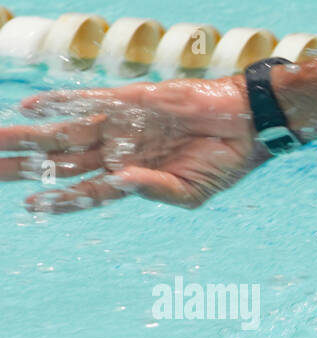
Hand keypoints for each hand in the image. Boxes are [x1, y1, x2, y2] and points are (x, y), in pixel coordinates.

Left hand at [0, 76, 263, 213]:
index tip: (29, 207)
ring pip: (63, 135)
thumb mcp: (192, 192)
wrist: (243, 123)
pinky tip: (29, 108)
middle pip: (61, 163)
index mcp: (134, 179)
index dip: (58, 200)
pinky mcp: (127, 101)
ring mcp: (119, 126)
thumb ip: (156, 189)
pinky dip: (57, 104)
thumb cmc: (224, 164)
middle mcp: (118, 153)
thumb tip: (121, 181)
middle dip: (23, 168)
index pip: (86, 192)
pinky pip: (85, 102)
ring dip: (27, 138)